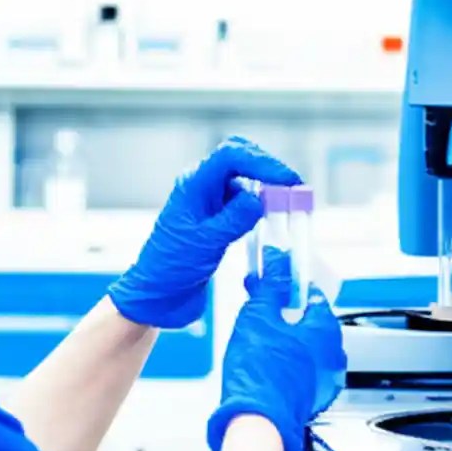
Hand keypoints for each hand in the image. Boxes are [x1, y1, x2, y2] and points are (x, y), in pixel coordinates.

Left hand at [107, 137, 301, 328]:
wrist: (158, 294)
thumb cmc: (172, 268)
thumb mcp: (206, 242)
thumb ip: (235, 218)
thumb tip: (260, 198)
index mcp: (193, 185)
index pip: (230, 156)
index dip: (262, 162)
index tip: (287, 181)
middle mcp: (201, 187)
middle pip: (239, 159)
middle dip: (267, 169)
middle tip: (293, 189)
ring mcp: (209, 202)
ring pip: (244, 180)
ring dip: (266, 189)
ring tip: (288, 206)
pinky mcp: (216, 218)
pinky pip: (243, 202)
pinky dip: (260, 206)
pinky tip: (270, 219)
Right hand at [206, 248, 345, 450]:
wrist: (257, 421)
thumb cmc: (260, 376)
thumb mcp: (258, 317)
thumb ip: (269, 287)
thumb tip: (275, 265)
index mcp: (326, 330)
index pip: (311, 295)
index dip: (287, 286)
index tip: (271, 284)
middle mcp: (333, 355)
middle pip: (309, 322)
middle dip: (284, 314)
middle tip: (258, 311)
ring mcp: (325, 379)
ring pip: (304, 348)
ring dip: (284, 339)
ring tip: (257, 341)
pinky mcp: (312, 398)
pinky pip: (301, 370)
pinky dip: (286, 363)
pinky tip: (264, 364)